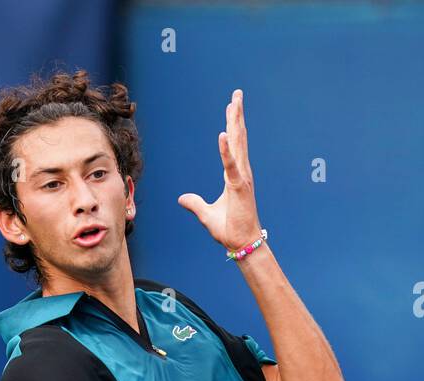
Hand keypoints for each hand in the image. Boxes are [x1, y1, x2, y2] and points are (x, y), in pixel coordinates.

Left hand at [177, 89, 262, 251]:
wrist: (242, 243)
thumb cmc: (229, 229)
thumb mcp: (206, 214)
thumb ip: (194, 204)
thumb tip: (181, 198)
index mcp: (234, 175)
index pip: (234, 145)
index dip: (233, 125)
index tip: (232, 107)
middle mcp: (241, 172)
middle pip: (239, 137)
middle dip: (237, 115)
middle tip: (237, 94)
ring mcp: (242, 178)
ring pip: (238, 145)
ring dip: (236, 123)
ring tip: (235, 102)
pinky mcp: (239, 187)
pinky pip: (230, 165)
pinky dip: (226, 150)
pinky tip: (223, 134)